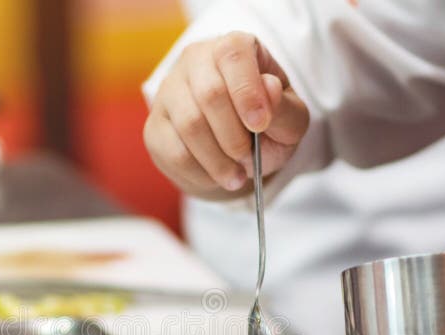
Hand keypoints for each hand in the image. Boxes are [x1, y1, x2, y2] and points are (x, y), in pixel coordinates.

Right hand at [144, 32, 308, 198]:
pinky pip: (174, 153)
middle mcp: (195, 61)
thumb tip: (269, 90)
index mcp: (232, 49)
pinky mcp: (155, 128)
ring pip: (189, 126)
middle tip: (249, 158)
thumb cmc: (263, 126)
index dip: (247, 91)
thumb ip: (284, 107)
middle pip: (210, 94)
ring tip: (237, 176)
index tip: (260, 125)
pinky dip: (201, 173)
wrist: (235, 153)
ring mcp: (169, 93)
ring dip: (218, 160)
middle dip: (235, 136)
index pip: (233, 55)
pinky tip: (216, 176)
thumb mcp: (289, 119)